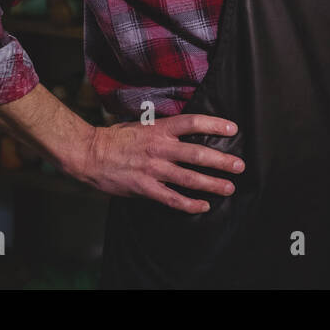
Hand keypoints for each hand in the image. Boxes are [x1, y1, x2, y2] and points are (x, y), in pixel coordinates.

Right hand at [76, 114, 244, 213]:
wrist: (89, 154)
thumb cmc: (116, 138)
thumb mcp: (142, 125)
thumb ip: (164, 129)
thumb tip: (185, 130)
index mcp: (160, 129)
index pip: (193, 123)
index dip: (215, 125)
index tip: (233, 129)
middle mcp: (160, 148)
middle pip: (198, 154)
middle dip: (222, 161)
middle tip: (240, 166)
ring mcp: (153, 169)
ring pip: (189, 178)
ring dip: (212, 184)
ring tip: (229, 188)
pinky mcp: (145, 187)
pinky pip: (172, 198)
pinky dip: (189, 204)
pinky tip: (203, 206)